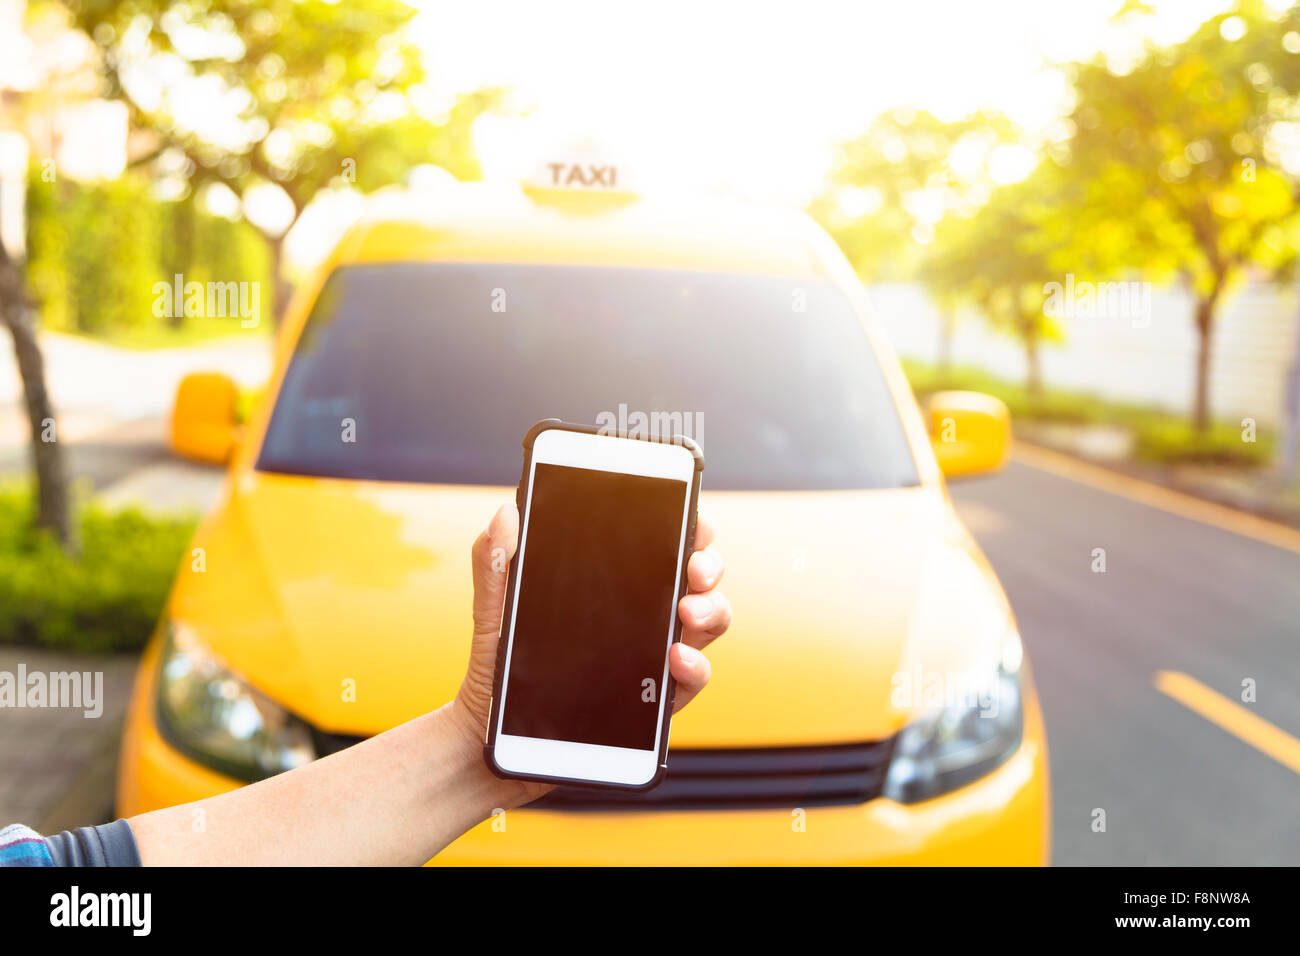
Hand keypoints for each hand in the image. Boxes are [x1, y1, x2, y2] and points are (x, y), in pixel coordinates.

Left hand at [451, 502, 731, 798]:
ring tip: (689, 612)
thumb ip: (495, 563)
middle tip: (695, 569)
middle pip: (696, 581)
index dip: (688, 529)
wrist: (491, 742)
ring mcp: (652, 660)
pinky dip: (696, 666)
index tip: (694, 522)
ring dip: (712, 610)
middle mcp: (639, 618)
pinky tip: (677, 658)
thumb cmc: (497, 672)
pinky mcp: (653, 704)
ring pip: (706, 624)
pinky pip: (691, 681)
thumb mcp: (492, 613)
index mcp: (610, 587)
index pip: (661, 547)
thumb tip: (506, 512)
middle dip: (709, 566)